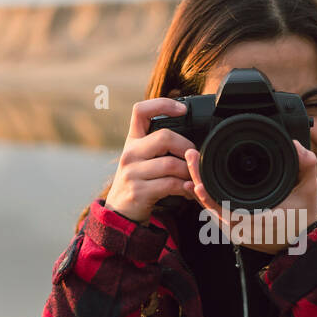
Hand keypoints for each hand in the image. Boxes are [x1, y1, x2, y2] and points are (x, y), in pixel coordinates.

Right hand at [104, 98, 199, 223]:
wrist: (121, 211)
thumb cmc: (140, 181)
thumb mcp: (143, 158)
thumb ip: (159, 145)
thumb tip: (191, 140)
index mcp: (132, 140)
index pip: (140, 111)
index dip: (162, 104)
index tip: (182, 110)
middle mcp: (130, 153)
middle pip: (164, 137)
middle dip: (187, 147)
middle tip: (195, 157)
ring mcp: (132, 172)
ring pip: (171, 164)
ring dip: (189, 172)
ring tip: (195, 178)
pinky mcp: (139, 191)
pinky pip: (170, 185)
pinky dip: (185, 188)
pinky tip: (189, 191)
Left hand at [185, 138, 316, 254]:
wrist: (303, 240)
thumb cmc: (304, 216)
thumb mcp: (308, 188)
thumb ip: (305, 165)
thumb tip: (297, 145)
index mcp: (259, 223)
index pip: (228, 213)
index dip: (210, 199)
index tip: (198, 184)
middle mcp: (244, 231)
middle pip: (213, 207)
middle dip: (199, 181)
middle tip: (192, 158)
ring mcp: (238, 231)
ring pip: (212, 210)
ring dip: (200, 188)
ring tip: (191, 165)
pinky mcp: (235, 229)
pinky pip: (216, 213)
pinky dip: (206, 197)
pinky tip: (196, 182)